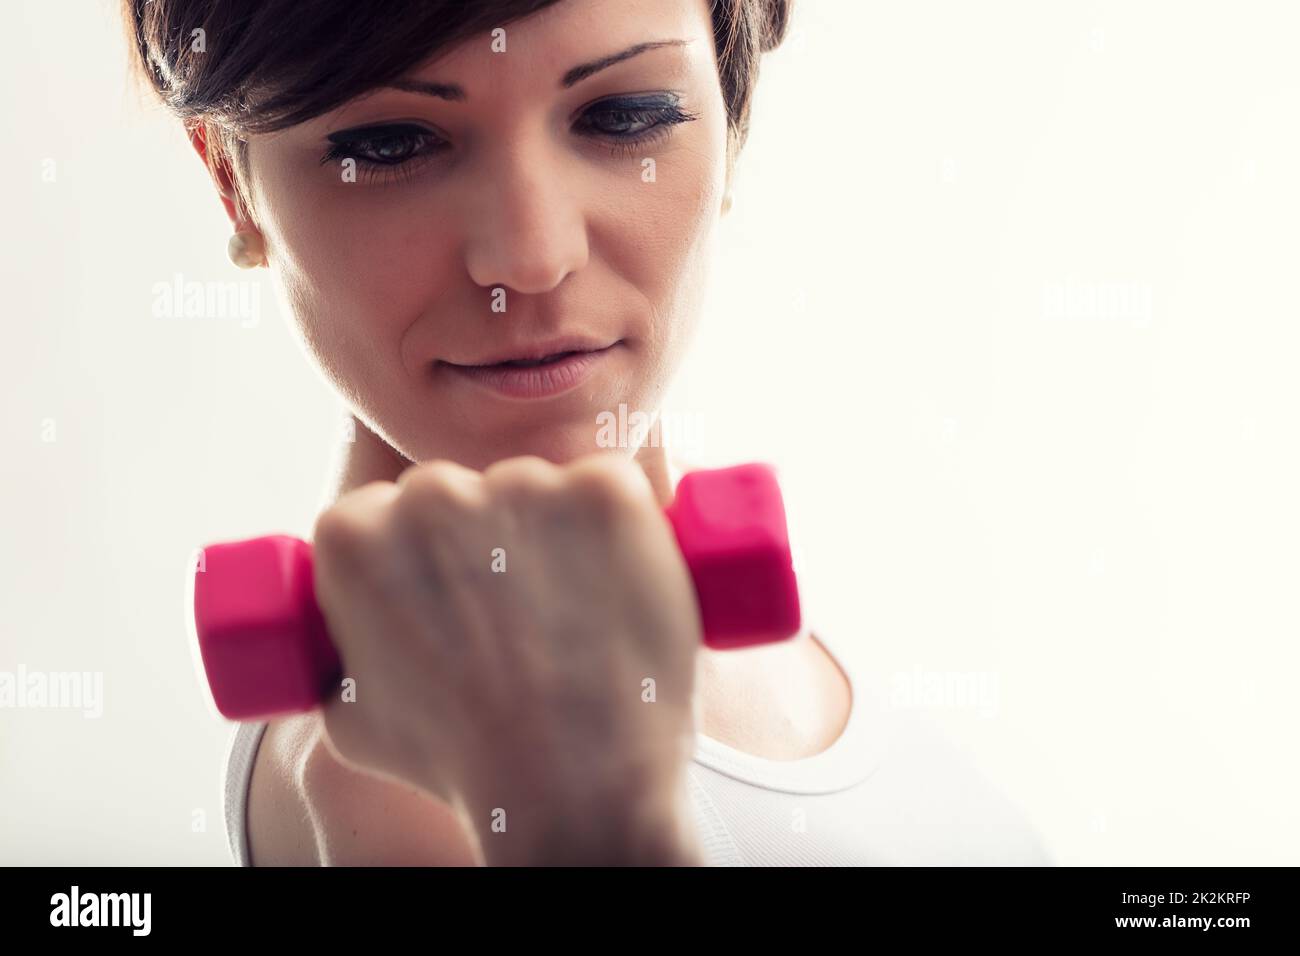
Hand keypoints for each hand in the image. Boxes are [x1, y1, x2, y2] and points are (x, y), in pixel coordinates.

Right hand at [310, 452, 703, 864]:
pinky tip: (618, 589)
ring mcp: (524, 485)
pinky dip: (624, 528)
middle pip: (464, 491)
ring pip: (540, 490)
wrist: (570, 787)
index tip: (454, 592)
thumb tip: (344, 637)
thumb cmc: (461, 763)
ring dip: (557, 533)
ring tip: (574, 618)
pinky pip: (612, 488)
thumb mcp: (352, 716)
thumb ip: (343, 649)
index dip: (424, 552)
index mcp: (352, 535)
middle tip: (519, 613)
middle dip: (486, 538)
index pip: (387, 510)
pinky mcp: (606, 491)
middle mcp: (432, 494)